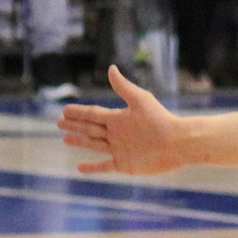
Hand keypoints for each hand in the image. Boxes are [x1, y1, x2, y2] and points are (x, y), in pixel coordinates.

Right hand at [58, 65, 189, 174]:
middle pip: (90, 128)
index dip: (78, 112)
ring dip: (79, 142)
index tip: (64, 110)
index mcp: (118, 118)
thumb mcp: (140, 100)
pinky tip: (80, 168)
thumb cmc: (161, 120)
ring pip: (93, 145)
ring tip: (65, 139)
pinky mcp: (124, 165)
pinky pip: (104, 166)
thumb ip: (123, 87)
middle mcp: (117, 134)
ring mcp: (119, 150)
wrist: (178, 143)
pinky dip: (92, 168)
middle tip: (59, 122)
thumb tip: (111, 68)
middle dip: (75, 125)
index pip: (93, 114)